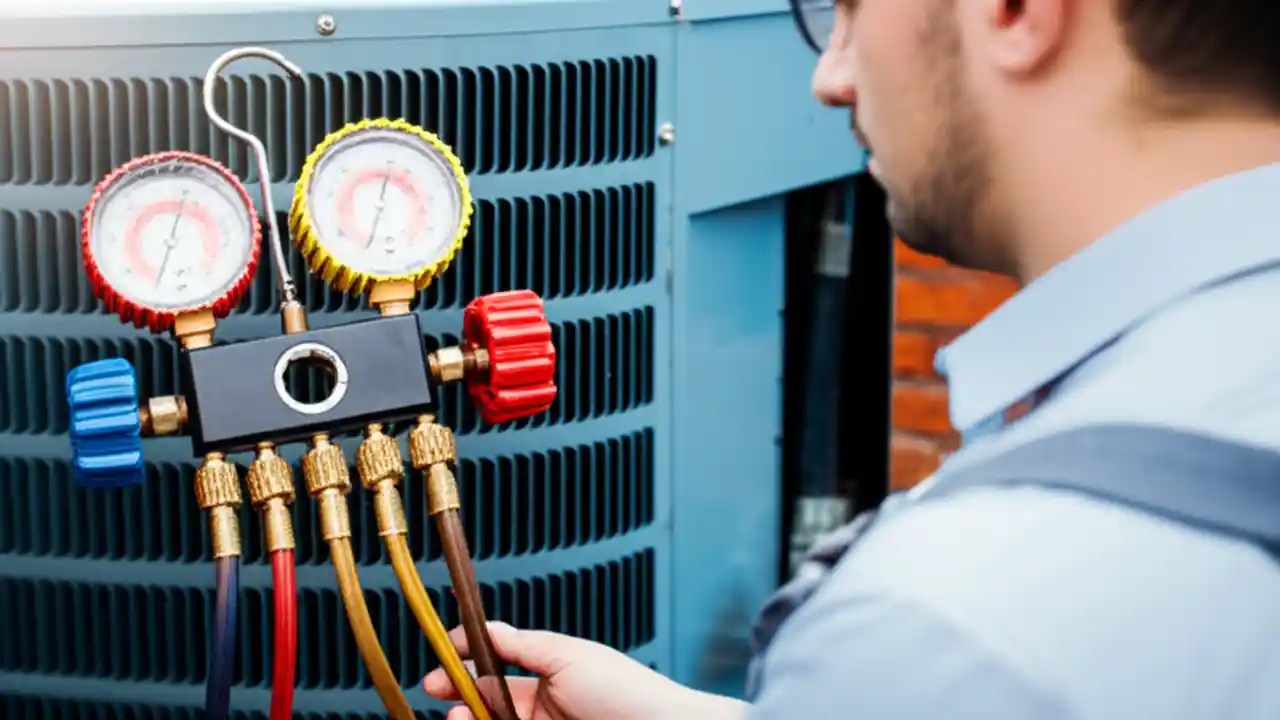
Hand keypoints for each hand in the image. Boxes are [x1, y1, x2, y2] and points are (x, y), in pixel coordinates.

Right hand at [422, 622, 748, 719]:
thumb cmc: (628, 692)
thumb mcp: (569, 656)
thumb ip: (522, 643)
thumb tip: (484, 627)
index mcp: (550, 676)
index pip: (497, 667)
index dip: (466, 664)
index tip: (441, 661)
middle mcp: (543, 708)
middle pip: (487, 701)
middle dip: (457, 694)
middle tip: (435, 689)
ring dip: (467, 718)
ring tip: (457, 716)